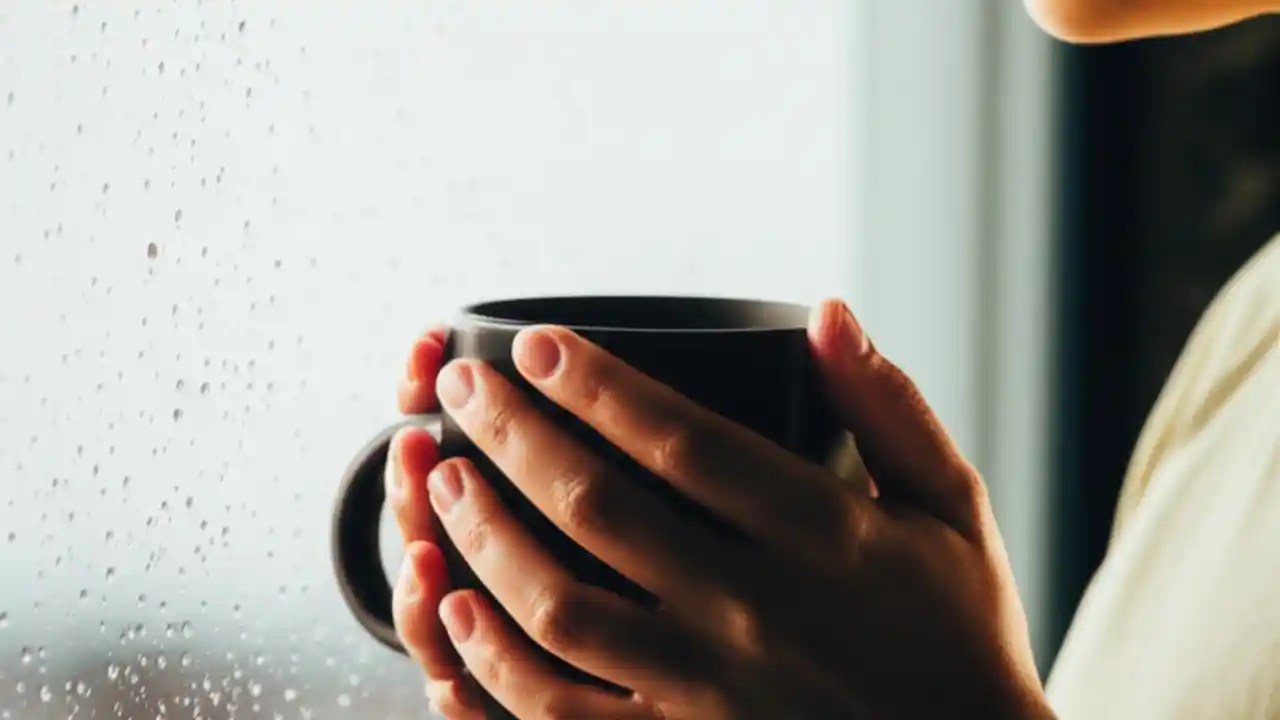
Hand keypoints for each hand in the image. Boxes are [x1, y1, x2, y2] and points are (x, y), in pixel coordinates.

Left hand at [388, 301, 1053, 718]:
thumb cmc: (960, 628)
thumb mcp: (951, 504)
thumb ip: (887, 406)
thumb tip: (826, 312)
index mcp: (823, 536)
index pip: (683, 441)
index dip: (595, 385)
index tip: (535, 345)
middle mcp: (756, 608)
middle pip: (601, 509)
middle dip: (516, 435)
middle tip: (462, 387)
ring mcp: (711, 687)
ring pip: (563, 608)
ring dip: (488, 535)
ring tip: (443, 477)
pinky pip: (564, 710)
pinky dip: (496, 661)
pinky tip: (456, 606)